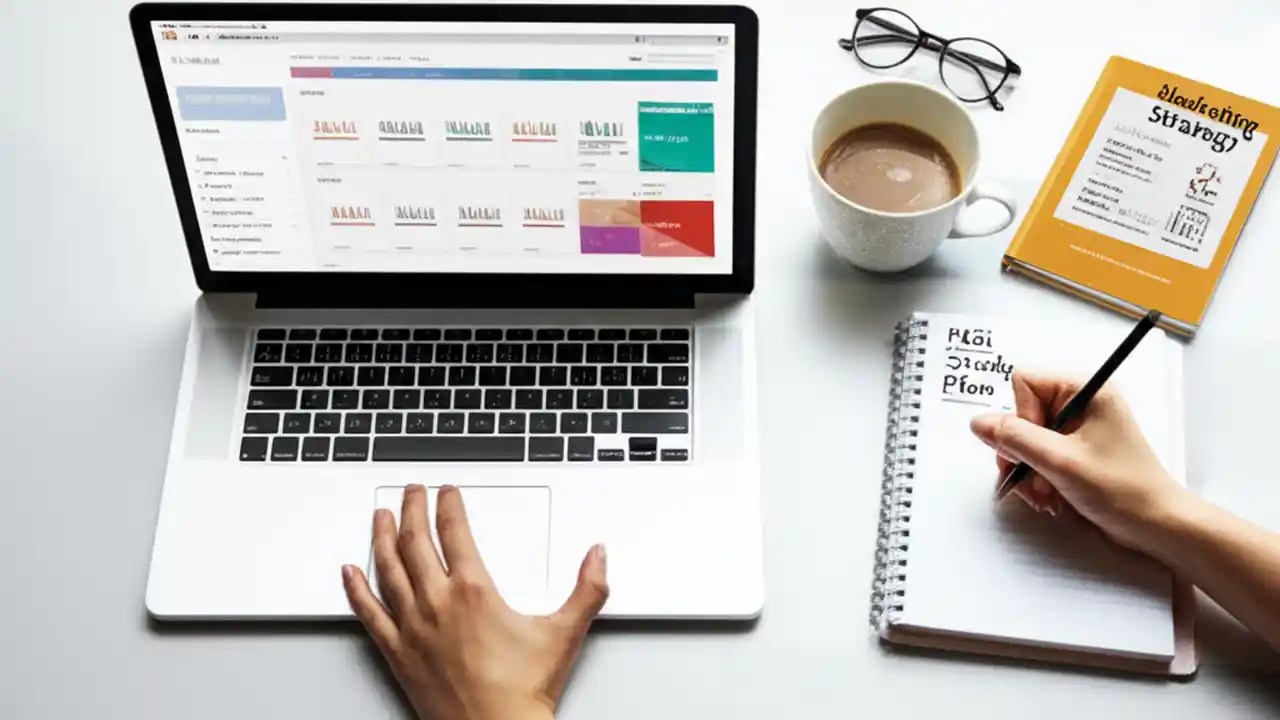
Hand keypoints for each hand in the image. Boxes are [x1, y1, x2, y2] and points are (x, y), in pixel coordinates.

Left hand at [341, 485, 607, 719]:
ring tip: (381, 515)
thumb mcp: (564, 634)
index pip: (454, 532)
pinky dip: (356, 588)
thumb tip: (598, 557)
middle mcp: (437, 604)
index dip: (448, 506)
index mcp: (474, 592)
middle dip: (413, 509)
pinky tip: (350, 572)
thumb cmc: (522, 693)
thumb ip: (587, 590)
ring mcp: (412, 628)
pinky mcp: (397, 653)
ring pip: (388, 569)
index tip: (447, 492)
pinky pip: (368, 612)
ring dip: (382, 537)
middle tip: (412, 492)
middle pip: (416, 542)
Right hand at [969, 370, 1190, 552]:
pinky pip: (1038, 456)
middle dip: (1021, 450)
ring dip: (1028, 470)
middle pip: (1021, 412)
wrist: (1156, 526)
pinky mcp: (1076, 451)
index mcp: (1086, 390)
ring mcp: (1078, 428)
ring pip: (1025, 438)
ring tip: (1046, 495)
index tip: (1037, 446)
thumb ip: (1015, 439)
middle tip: (1034, 477)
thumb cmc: (1121, 489)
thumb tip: (978, 423)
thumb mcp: (1061, 462)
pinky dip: (1038, 479)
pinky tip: (1051, 498)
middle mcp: (1081, 403)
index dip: (1020, 415)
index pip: (1024, 381)